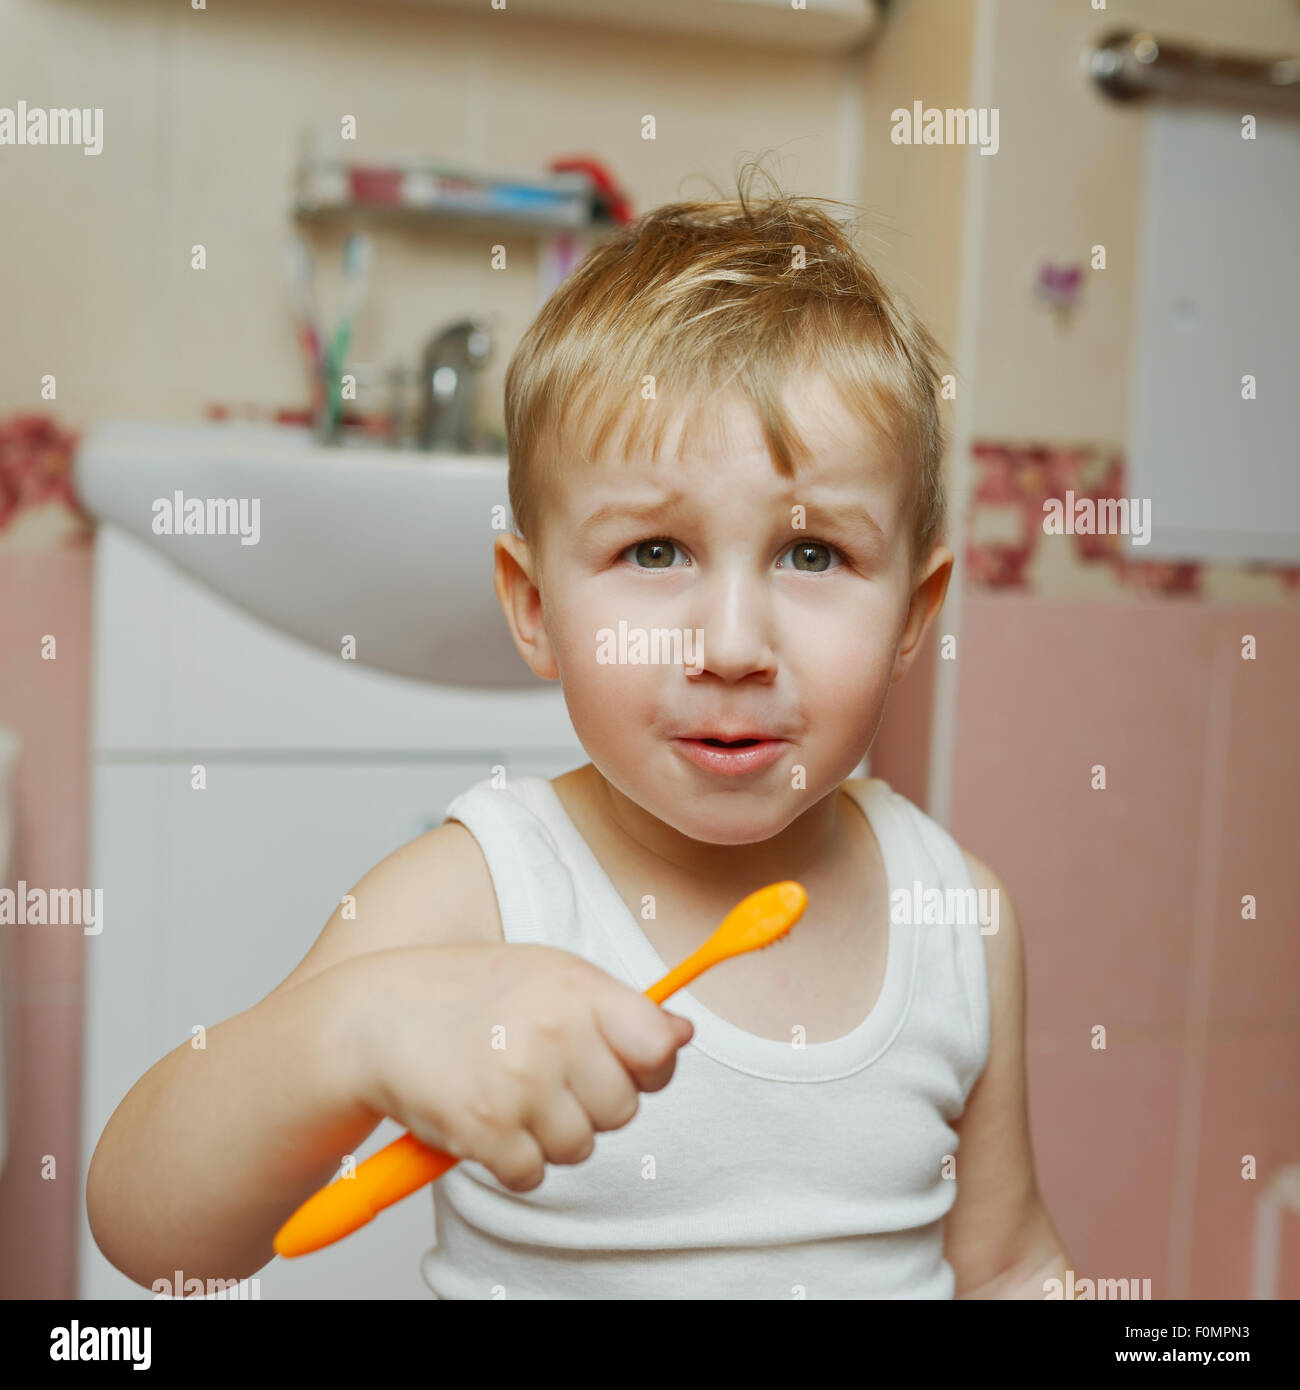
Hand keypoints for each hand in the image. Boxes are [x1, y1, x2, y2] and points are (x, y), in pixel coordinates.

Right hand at [339, 944, 693, 1192]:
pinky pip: (531, 1174)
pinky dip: (509, 1159)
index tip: (623, 1062)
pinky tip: (483, 1116)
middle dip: (590, 1103)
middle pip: (624, 1109)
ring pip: (580, 1147)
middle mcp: (554, 1031)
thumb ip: (615, 1007)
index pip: (659, 1048)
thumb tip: (681, 1035)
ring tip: (508, 1090)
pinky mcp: (483, 1130)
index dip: (648, 1065)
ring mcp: (519, 1082)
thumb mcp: (547, 975)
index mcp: (577, 986)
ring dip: (548, 1134)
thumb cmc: (470, 993)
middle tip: (545, 1074)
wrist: (373, 1016)